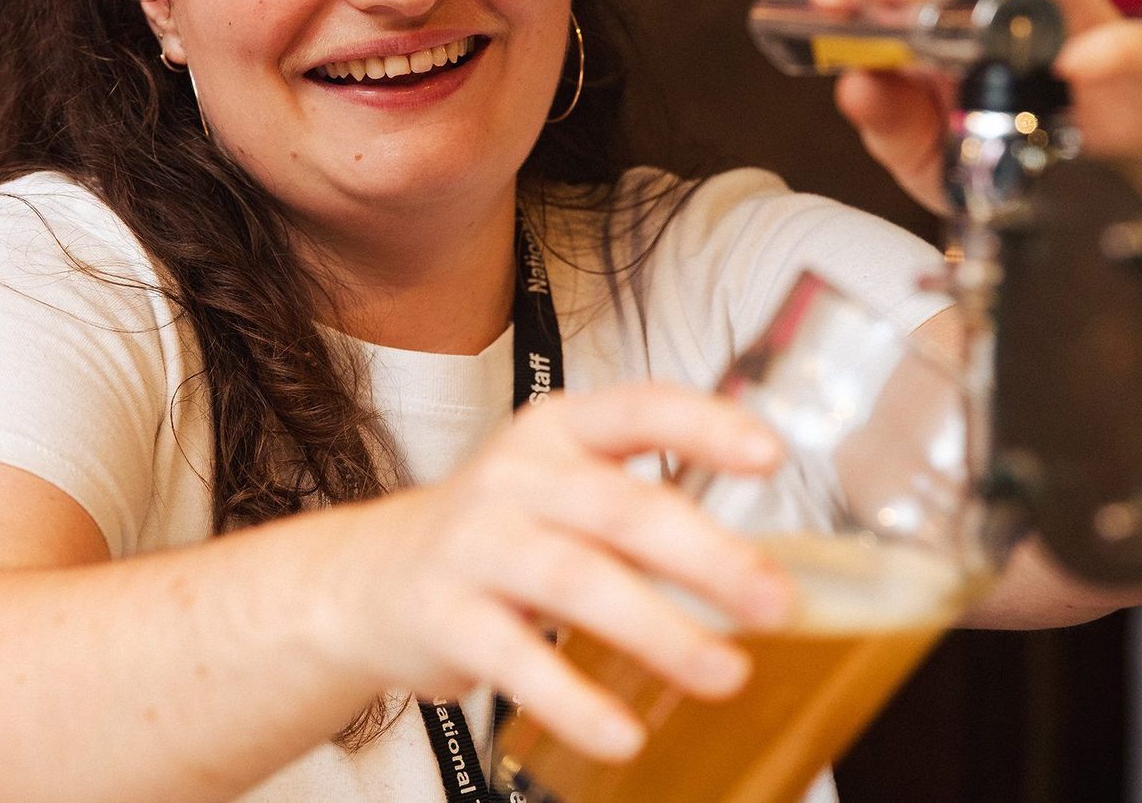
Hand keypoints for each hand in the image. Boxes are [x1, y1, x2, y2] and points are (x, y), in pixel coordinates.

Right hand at [314, 383, 793, 760]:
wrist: (367, 578)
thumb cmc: (495, 534)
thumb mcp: (561, 493)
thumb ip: (645, 511)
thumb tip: (763, 575)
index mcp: (558, 432)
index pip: (639, 410)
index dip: (706, 427)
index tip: (770, 456)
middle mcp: (515, 477)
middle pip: (620, 508)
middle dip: (706, 557)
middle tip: (773, 604)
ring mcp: (475, 543)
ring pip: (576, 580)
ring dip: (658, 631)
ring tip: (723, 675)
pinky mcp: (445, 615)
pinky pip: (515, 659)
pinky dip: (574, 700)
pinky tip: (623, 732)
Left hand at [807, 0, 1141, 213]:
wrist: (1064, 219)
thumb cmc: (991, 165)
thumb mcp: (921, 149)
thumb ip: (888, 118)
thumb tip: (857, 83)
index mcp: (959, 10)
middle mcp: (1018, 4)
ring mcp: (1079, 29)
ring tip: (960, 1)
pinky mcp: (1132, 74)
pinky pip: (1127, 51)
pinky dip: (1101, 55)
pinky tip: (1075, 64)